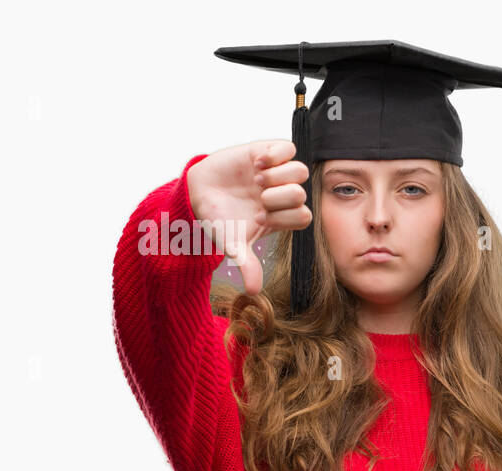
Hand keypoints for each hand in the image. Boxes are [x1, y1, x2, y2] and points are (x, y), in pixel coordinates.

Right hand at [186, 139, 310, 294]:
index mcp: (282, 216)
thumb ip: (246, 263)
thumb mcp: (232, 243)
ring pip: (300, 171)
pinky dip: (275, 154)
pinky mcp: (265, 151)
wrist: (197, 194)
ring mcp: (276, 173)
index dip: (285, 218)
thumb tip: (253, 291)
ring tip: (258, 179)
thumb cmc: (219, 220)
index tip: (259, 218)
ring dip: (279, 176)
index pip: (304, 216)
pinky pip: (288, 147)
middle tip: (258, 197)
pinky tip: (256, 163)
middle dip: (280, 197)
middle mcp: (283, 195)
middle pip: (302, 194)